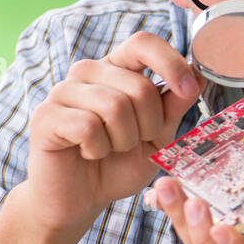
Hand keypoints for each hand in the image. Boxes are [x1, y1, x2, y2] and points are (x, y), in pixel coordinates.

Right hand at [21, 31, 208, 234]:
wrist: (80, 200)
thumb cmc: (118, 164)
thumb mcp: (158, 136)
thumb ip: (175, 104)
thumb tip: (198, 74)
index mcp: (116, 68)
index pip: (144, 43)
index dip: (170, 63)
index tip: (186, 90)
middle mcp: (88, 72)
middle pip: (139, 86)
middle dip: (148, 125)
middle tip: (132, 143)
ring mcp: (63, 91)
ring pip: (115, 107)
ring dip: (123, 140)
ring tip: (109, 149)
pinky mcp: (45, 117)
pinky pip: (88, 127)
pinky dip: (98, 149)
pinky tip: (88, 153)